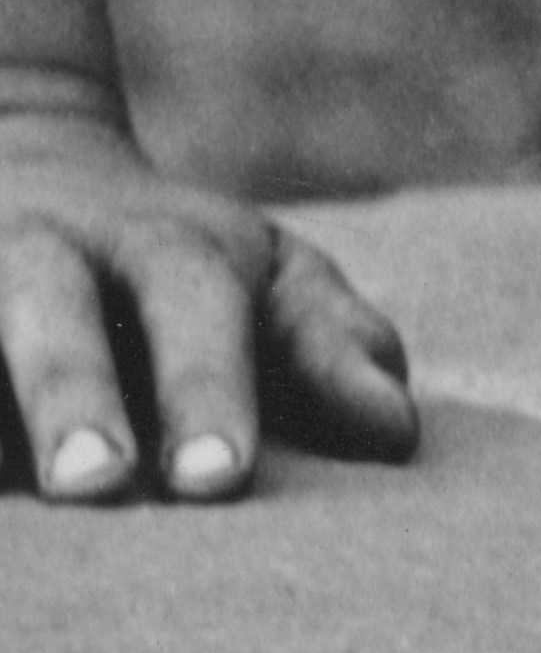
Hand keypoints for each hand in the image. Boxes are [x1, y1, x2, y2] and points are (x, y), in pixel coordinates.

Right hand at [0, 78, 419, 503]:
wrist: (14, 155)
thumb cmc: (179, 269)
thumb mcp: (270, 282)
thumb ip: (329, 347)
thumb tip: (391, 428)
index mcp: (175, 250)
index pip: (200, 314)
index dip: (209, 390)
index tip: (217, 481)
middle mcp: (55, 250)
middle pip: (59, 312)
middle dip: (74, 392)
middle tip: (93, 482)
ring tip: (21, 497)